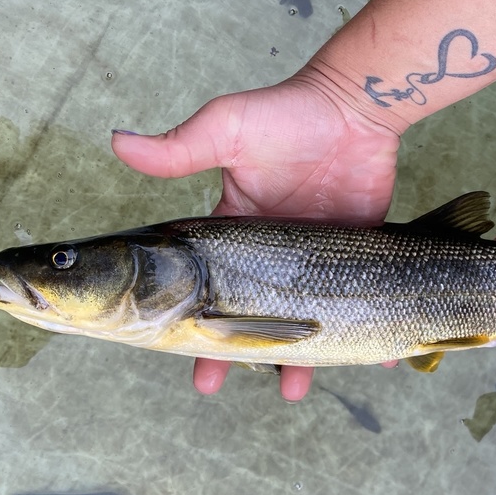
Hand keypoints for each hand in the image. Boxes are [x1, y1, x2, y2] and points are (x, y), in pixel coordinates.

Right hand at [112, 69, 400, 399]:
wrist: (354, 105)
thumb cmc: (288, 112)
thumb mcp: (226, 128)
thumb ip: (178, 148)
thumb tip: (117, 141)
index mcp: (231, 233)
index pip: (202, 290)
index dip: (192, 329)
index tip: (186, 363)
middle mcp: (268, 254)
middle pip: (247, 316)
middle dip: (233, 354)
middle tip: (215, 387)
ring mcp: (313, 259)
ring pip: (303, 320)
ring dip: (299, 357)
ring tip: (294, 390)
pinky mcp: (357, 255)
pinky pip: (361, 301)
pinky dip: (372, 329)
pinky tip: (378, 360)